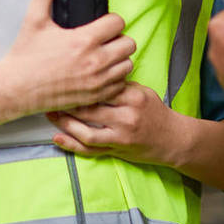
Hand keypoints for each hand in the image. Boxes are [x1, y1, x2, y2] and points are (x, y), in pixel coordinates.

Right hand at [0, 0, 135, 117]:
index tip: (102, 23)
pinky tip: (100, 72)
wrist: (16, 88)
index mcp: (83, 40)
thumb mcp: (34, 18)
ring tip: (103, 55)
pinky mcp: (94, 96)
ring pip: (127, 65)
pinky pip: (120, 85)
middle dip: (118, 38)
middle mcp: (94, 62)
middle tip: (105, 39)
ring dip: (119, 58)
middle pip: (128, 44)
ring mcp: (96, 81)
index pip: (118, 22)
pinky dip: (114, 78)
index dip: (110, 20)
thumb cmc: (26, 58)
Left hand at [47, 82, 177, 165]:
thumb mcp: (143, 91)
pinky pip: (90, 150)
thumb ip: (120, 84)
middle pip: (90, 109)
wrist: (173, 139)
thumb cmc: (156, 112)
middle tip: (50, 94)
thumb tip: (94, 71)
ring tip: (50, 113)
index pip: (102, 87)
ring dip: (65, 123)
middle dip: (67, 102)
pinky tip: (57, 138)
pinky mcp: (117, 151)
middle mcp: (126, 117)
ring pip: (86, 131)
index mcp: (133, 97)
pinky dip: (72, 145)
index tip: (64, 76)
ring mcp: (120, 136)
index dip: (81, 82)